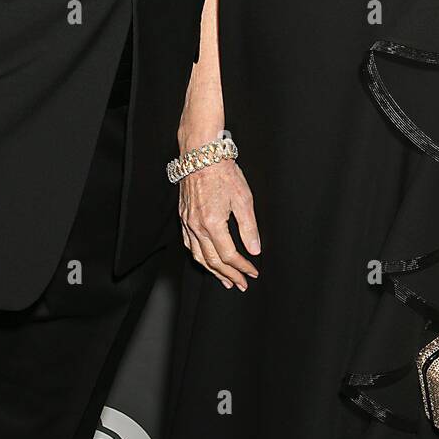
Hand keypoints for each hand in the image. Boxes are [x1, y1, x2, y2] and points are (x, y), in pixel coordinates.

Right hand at [179, 156, 260, 291]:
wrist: (202, 154)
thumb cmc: (223, 172)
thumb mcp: (243, 199)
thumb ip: (249, 227)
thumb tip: (254, 249)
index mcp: (212, 223)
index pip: (229, 255)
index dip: (242, 267)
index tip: (252, 272)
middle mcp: (197, 226)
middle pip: (212, 260)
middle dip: (228, 275)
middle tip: (240, 284)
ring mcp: (187, 222)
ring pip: (198, 255)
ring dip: (212, 271)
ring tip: (224, 280)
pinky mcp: (184, 216)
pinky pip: (188, 243)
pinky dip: (198, 256)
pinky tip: (205, 259)